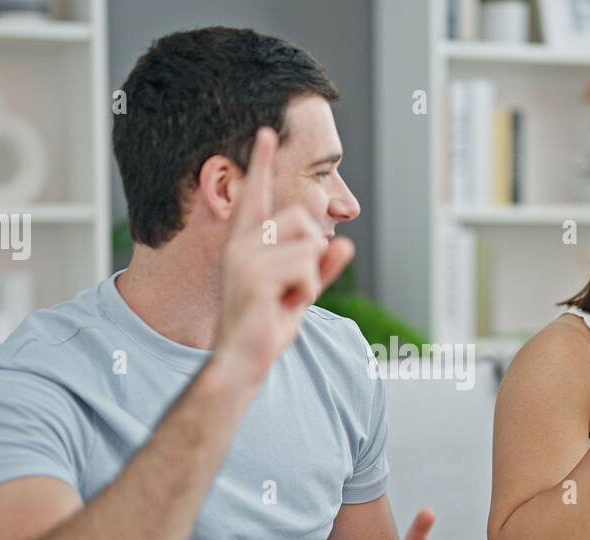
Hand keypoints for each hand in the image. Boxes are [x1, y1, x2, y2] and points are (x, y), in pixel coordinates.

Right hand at [214, 127, 354, 386]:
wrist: (241, 359)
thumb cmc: (266, 325)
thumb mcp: (300, 291)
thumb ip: (323, 268)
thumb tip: (347, 244)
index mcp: (247, 242)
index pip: (255, 196)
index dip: (260, 163)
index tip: (266, 131)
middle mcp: (242, 243)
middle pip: (304, 218)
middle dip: (312, 254)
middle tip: (290, 289)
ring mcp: (246, 258)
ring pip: (310, 244)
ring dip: (309, 279)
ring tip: (283, 300)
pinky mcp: (255, 275)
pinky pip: (307, 268)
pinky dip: (305, 292)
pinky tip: (280, 306)